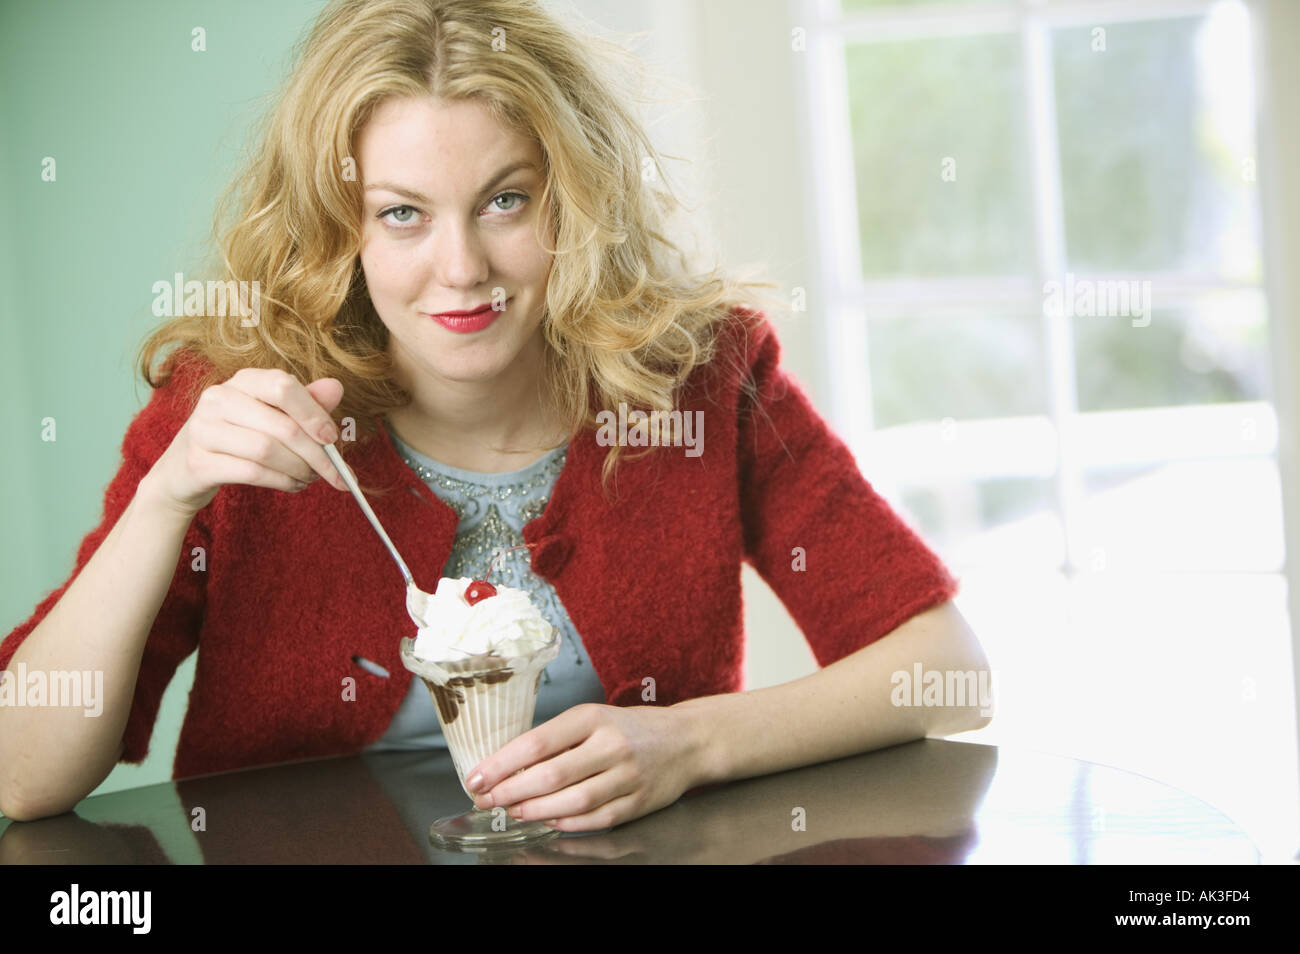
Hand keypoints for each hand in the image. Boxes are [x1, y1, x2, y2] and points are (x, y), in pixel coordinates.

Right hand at [147, 367, 349, 515]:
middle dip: (315, 454)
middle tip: (334, 472)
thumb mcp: (272, 415)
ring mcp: (204, 429)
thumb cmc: (240, 437)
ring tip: (311, 478)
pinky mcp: (198, 462)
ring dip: (299, 470)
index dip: (313, 413)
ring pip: (267, 451)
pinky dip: (282, 481)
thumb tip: (336, 388)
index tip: (333, 439)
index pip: (283, 386)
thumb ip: (305, 402)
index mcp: (243, 380)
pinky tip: (293, 485)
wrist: (185, 471)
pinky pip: (252, 472)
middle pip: (281, 426)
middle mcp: (218, 398)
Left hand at [465, 703, 703, 832]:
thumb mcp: (593, 718)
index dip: (501, 764)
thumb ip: (556, 739)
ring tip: (513, 811)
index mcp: (593, 717)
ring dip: (535, 810)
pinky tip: (548, 820)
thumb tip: (506, 764)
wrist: (687, 740)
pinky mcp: (639, 802)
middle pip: (551, 775)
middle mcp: (611, 745)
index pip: (537, 742)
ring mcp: (628, 776)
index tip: (475, 778)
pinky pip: (596, 819)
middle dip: (510, 791)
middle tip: (486, 800)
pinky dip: (567, 823)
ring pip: (572, 801)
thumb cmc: (630, 728)